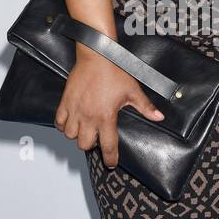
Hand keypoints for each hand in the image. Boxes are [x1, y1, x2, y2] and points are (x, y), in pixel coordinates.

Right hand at [55, 53, 164, 168]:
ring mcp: (75, 110)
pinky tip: (71, 122)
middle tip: (97, 138)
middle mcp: (88, 116)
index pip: (108, 146)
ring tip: (84, 129)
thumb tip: (159, 117)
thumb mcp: (133, 90)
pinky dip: (63, 126)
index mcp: (106, 117)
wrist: (96, 55)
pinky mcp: (65, 102)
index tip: (111, 163)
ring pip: (70, 136)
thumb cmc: (114, 71)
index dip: (110, 158)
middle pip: (84, 145)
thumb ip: (145, 107)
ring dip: (77, 136)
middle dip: (91, 145)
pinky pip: (59, 122)